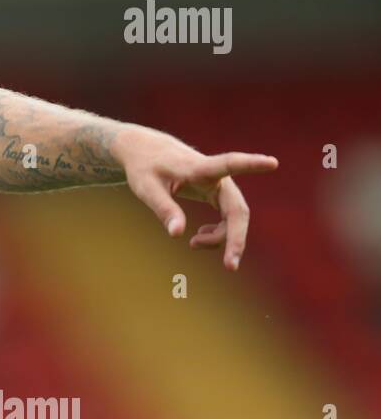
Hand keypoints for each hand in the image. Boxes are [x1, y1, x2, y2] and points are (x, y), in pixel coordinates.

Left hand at [113, 126, 278, 270]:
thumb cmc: (145, 167)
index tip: (272, 163)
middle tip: (230, 266)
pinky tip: (200, 236)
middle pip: (236, 209)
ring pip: (233, 216)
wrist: (146, 152)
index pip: (229, 164)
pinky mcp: (217, 192)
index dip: (251, 164)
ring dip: (221, 237)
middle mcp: (216, 176)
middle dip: (235, 237)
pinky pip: (227, 217)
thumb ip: (164, 210)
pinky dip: (217, 232)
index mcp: (199, 168)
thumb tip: (178, 235)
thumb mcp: (146, 189)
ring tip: (194, 244)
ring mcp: (219, 185)